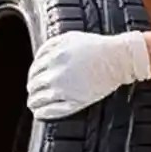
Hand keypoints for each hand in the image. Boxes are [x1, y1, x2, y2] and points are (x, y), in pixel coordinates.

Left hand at [26, 30, 150, 119]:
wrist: (118, 58)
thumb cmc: (97, 46)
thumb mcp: (69, 37)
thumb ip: (51, 46)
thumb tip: (38, 58)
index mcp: (53, 57)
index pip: (34, 70)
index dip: (32, 76)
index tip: (33, 80)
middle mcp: (55, 73)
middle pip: (34, 85)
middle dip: (32, 90)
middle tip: (33, 93)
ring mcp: (63, 89)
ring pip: (39, 99)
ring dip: (34, 102)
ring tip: (34, 105)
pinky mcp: (74, 101)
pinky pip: (51, 111)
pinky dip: (43, 113)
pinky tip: (40, 113)